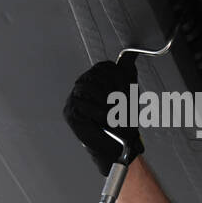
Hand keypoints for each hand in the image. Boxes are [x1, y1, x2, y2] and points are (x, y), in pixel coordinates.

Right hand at [62, 58, 144, 175]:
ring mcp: (74, 99)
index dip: (119, 78)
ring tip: (115, 113)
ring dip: (107, 101)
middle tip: (122, 105)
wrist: (118, 146)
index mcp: (96, 80)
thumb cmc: (122, 122)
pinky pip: (83, 103)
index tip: (128, 92)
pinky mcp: (71, 112)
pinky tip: (106, 119)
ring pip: (88, 86)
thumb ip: (127, 77)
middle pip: (96, 75)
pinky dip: (100, 112)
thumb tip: (130, 57)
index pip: (104, 67)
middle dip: (114, 90)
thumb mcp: (129, 96)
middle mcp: (83, 87)